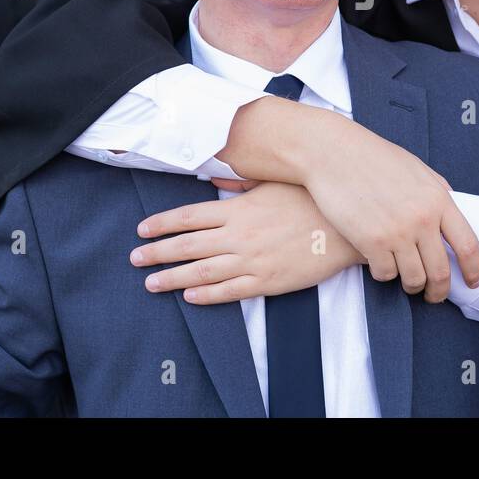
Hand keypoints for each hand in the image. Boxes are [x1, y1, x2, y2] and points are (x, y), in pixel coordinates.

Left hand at [132, 182, 360, 302]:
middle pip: (187, 246)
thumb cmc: (310, 200)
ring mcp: (251, 261)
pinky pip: (230, 291)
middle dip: (157, 252)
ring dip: (173, 278)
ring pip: (202, 272)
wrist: (343, 228)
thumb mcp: (273, 183)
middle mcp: (238, 236)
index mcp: (237, 209)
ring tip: (152, 283)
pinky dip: (207, 295)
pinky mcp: (267, 281)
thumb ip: (242, 185)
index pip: (189, 217)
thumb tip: (219, 182)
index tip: (142, 229)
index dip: (162, 224)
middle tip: (135, 258)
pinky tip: (190, 296)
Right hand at [292, 109, 478, 301]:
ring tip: (407, 282)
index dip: (475, 270)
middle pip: (441, 272)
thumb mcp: (416, 168)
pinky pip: (385, 274)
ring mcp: (396, 232)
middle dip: (439, 291)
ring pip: (414, 279)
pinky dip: (384, 274)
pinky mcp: (370, 242)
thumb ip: (437, 190)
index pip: (468, 245)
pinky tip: (380, 264)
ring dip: (411, 285)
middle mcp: (421, 219)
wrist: (333, 153)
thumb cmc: (374, 157)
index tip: (473, 282)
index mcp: (438, 199)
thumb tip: (454, 207)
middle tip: (433, 295)